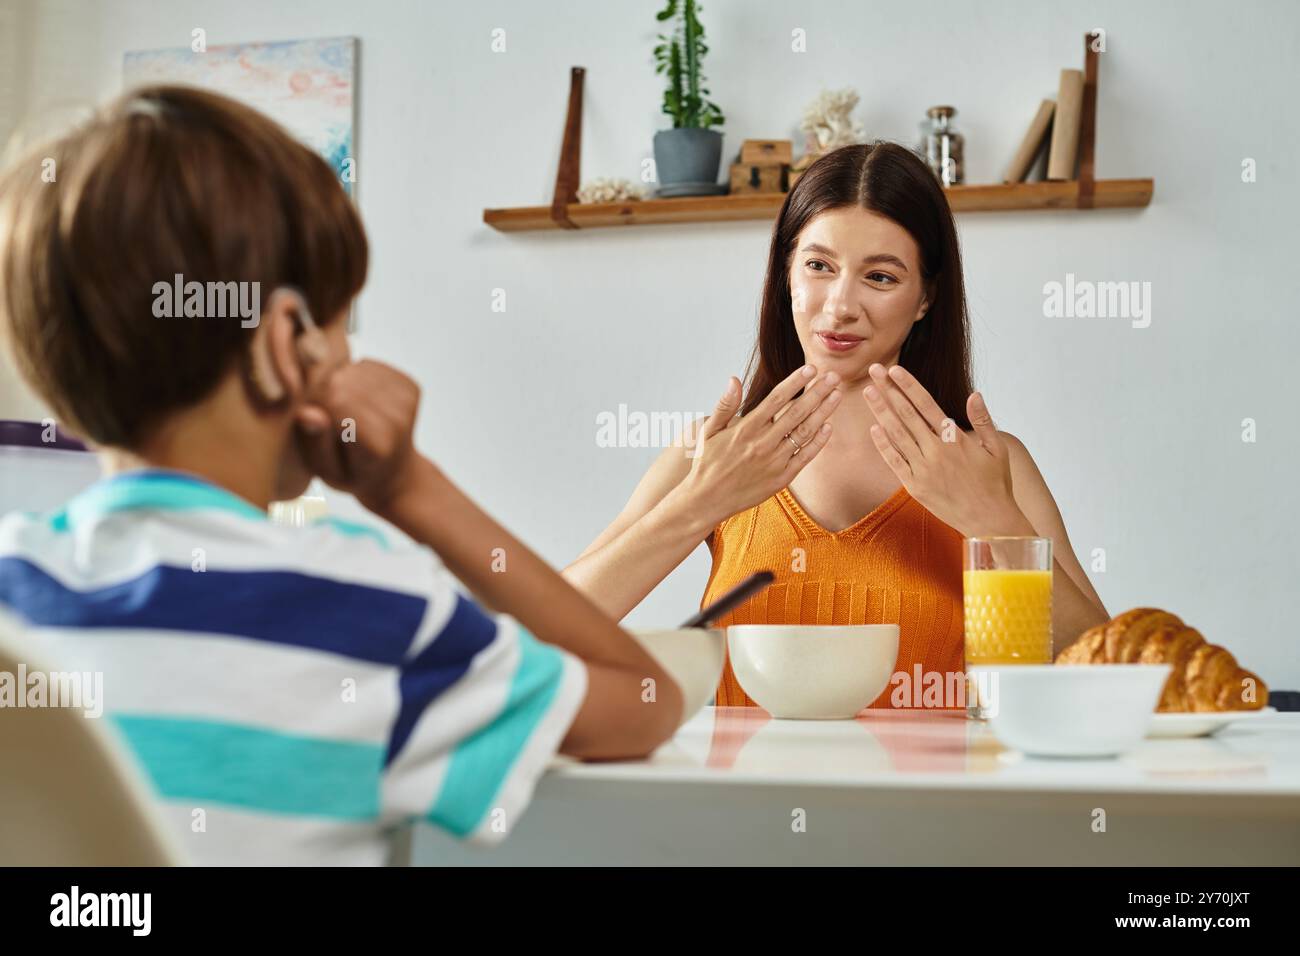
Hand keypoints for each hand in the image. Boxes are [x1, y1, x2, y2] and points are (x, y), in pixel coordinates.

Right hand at [294, 359, 426, 516]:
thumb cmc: (354, 473)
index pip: (333, 398)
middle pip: (341, 379)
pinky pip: (368, 365)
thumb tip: (306, 412)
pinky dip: (356, 378)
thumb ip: (315, 443)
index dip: (314, 404)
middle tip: (331, 420)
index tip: (315, 424)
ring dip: (342, 384)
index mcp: (377, 444)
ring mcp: (407, 400)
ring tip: (347, 413)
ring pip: (353, 368)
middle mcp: (398, 419)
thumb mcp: (327, 472)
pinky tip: (361, 402)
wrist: (395, 473)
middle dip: (325, 394)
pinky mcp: (410, 385)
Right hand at [681, 365, 839, 524]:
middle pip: (797, 412)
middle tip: (833, 376)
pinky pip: (805, 457)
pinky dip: (818, 442)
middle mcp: (762, 443)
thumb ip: (724, 405)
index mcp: (746, 428)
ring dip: (823, 412)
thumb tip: (734, 380)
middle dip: (817, 392)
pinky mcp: (781, 479)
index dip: (796, 382)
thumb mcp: (708, 431)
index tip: (811, 368)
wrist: (705, 500)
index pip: (777, 399)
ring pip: (804, 432)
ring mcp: (774, 462)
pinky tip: (828, 427)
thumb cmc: (706, 463)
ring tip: (837, 395)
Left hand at [862, 363, 1024, 535]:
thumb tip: (975, 394)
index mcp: (955, 439)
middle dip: (888, 390)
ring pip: (896, 434)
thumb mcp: (997, 449)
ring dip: (880, 412)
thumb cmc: (996, 484)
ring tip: (867, 392)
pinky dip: (883, 445)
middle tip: (873, 370)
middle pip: (906, 414)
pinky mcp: (915, 487)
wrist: (990, 522)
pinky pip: (895, 462)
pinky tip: (873, 429)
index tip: (894, 370)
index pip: (926, 404)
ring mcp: (923, 469)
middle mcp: (937, 451)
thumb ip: (983, 420)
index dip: (908, 385)